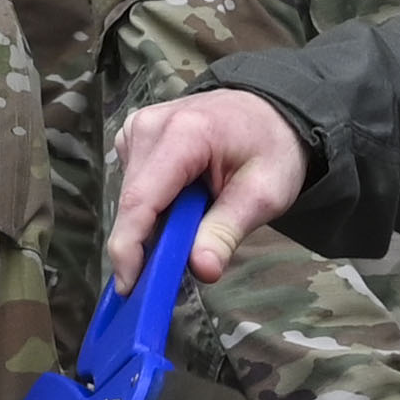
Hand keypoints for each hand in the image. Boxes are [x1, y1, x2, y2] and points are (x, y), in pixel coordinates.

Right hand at [106, 91, 307, 290]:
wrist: (269, 111)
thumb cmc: (271, 147)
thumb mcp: (264, 194)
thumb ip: (227, 231)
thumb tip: (201, 269)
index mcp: (183, 133)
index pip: (140, 199)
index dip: (129, 247)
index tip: (131, 287)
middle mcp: (150, 125)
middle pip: (132, 202)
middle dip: (147, 241)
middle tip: (181, 263)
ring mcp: (137, 127)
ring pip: (129, 197)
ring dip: (153, 223)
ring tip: (194, 221)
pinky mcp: (134, 136)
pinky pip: (133, 185)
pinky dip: (153, 206)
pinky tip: (182, 203)